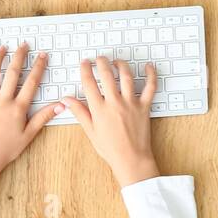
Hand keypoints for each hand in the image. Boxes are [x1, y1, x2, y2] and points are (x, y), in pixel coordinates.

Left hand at [0, 43, 63, 195]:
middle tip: (24, 45)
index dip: (38, 67)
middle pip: (13, 74)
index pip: (31, 83)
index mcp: (18, 108)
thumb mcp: (29, 135)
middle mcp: (3, 101)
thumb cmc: (6, 150)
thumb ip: (44, 117)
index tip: (42, 55)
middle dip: (20, 57)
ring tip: (2, 48)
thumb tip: (61, 105)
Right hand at [62, 57, 159, 187]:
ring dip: (121, 65)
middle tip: (99, 58)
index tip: (85, 63)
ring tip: (116, 61)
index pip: (89, 83)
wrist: (131, 159)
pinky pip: (150, 87)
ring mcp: (131, 103)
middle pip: (107, 75)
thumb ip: (79, 112)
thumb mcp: (90, 131)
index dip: (86, 70)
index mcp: (99, 109)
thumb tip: (66, 100)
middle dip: (101, 63)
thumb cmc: (110, 148)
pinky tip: (148, 67)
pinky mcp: (144, 106)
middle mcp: (115, 103)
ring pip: (126, 77)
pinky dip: (150, 75)